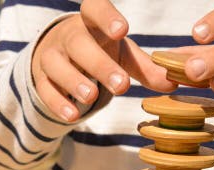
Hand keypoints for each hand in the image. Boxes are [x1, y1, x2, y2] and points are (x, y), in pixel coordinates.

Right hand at [31, 0, 175, 121]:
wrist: (59, 56)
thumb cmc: (98, 50)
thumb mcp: (122, 54)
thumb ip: (146, 68)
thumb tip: (173, 84)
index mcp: (91, 21)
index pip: (95, 9)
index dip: (107, 18)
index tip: (123, 30)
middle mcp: (69, 36)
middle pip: (79, 44)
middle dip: (99, 64)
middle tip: (121, 85)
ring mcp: (51, 57)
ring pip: (56, 65)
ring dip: (74, 81)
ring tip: (91, 96)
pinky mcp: (41, 79)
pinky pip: (45, 90)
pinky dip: (58, 103)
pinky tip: (73, 115)